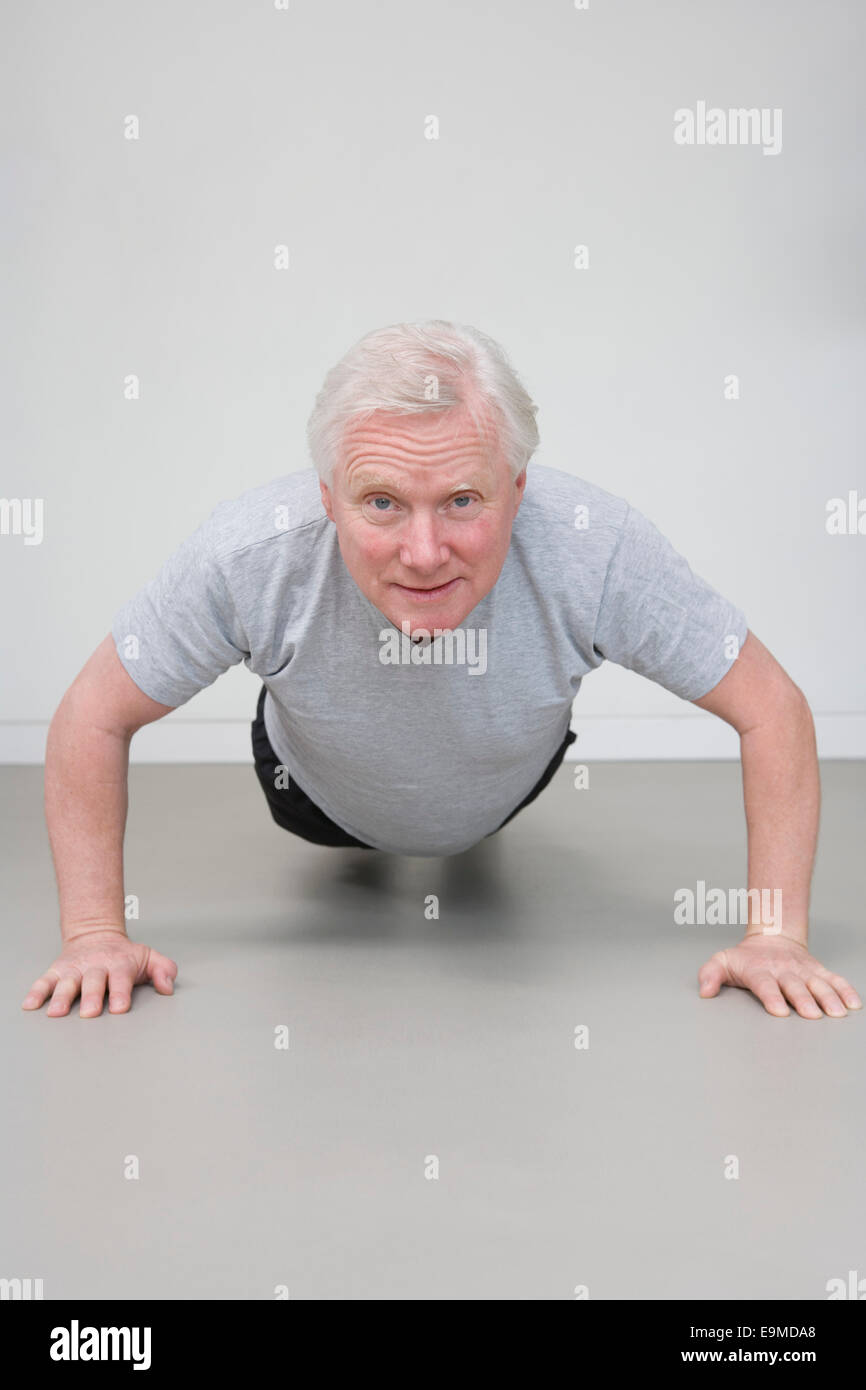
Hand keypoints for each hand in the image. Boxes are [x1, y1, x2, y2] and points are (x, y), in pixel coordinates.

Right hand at [21, 928, 177, 1017]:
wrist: (96, 934)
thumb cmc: (125, 955)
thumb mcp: (149, 957)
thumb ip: (164, 970)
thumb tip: (168, 987)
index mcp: (119, 964)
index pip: (121, 978)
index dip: (121, 992)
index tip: (120, 1007)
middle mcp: (95, 966)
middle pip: (93, 982)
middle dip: (92, 997)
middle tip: (91, 1013)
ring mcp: (75, 969)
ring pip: (67, 983)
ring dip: (61, 997)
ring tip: (56, 1013)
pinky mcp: (57, 971)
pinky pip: (45, 981)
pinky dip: (37, 992)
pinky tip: (30, 1005)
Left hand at [698, 933, 861, 1018]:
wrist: (772, 937)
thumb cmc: (745, 958)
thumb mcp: (722, 961)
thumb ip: (710, 974)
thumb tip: (704, 991)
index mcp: (759, 969)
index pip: (764, 984)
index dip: (772, 997)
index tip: (779, 1011)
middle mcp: (783, 970)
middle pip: (794, 985)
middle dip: (804, 1000)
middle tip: (812, 1014)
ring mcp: (803, 970)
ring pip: (818, 983)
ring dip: (829, 997)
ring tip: (837, 1013)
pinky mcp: (818, 971)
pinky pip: (834, 979)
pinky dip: (845, 990)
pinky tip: (854, 1004)